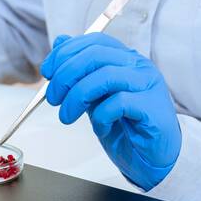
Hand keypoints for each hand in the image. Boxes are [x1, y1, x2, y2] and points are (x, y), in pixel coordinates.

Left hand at [41, 32, 181, 190]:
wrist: (152, 159)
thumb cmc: (125, 127)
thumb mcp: (95, 97)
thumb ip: (80, 72)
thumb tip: (60, 41)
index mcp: (126, 59)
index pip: (95, 41)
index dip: (67, 52)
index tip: (48, 71)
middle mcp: (140, 67)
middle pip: (97, 55)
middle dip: (66, 74)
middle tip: (54, 98)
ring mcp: (148, 85)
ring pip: (106, 76)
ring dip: (77, 96)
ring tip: (67, 116)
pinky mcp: (152, 108)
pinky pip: (119, 102)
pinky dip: (101, 115)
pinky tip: (100, 127)